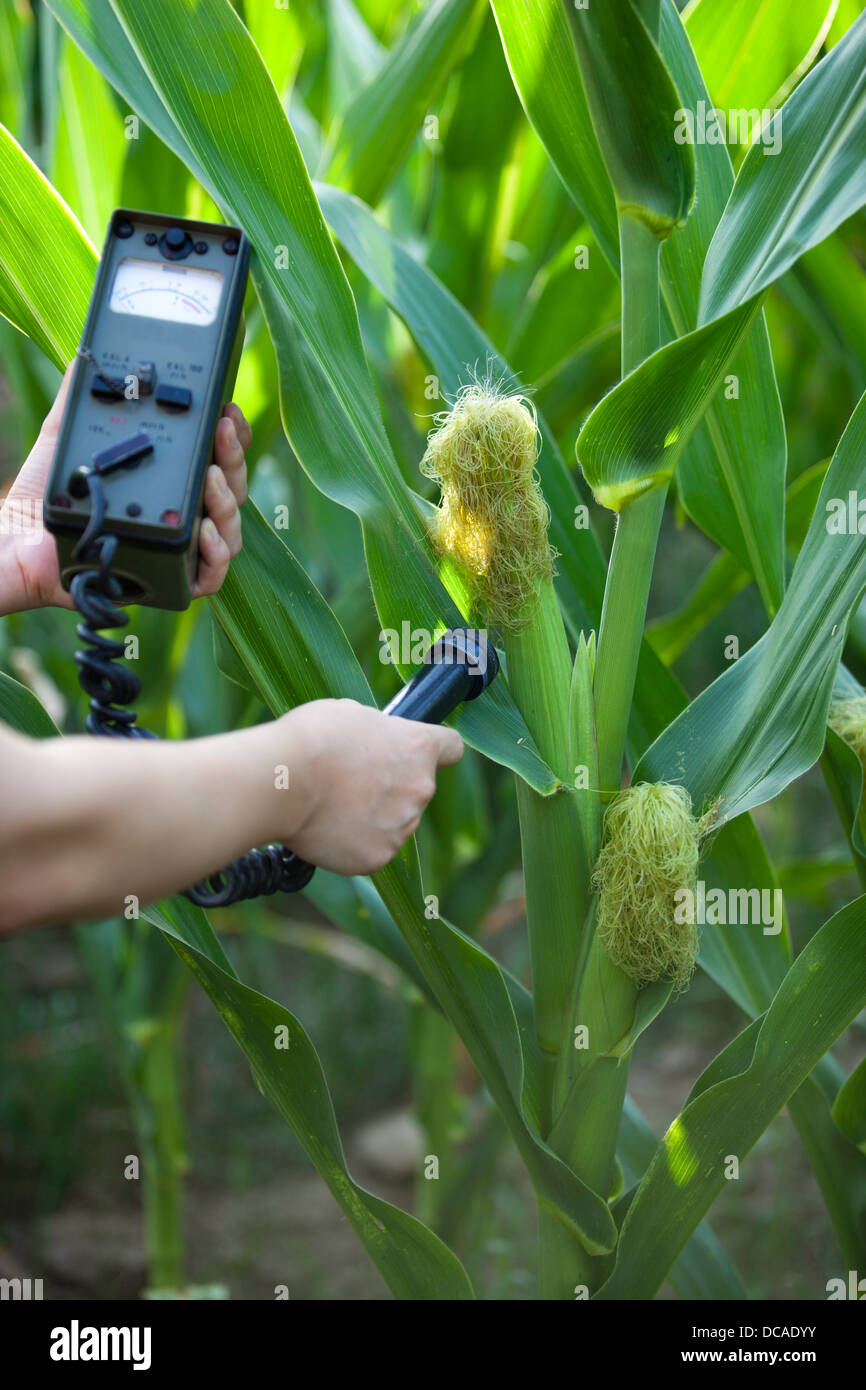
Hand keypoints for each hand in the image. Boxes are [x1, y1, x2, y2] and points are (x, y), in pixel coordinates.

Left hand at [0, 361, 250, 614]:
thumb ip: (84, 396)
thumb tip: (91, 356)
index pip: (218, 456)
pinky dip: (217, 553)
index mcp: (169, 479)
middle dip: (233, 458)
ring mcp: (180, 549)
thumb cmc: (44, 494)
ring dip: (227, 502)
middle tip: (221, 433)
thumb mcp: (67, 435)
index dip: (232, 434)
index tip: (228, 409)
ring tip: (209, 479)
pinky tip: (204, 531)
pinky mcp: (170, 580)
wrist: (18, 540)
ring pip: (231, 530)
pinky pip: (212, 575)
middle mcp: (182, 514)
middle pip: (233, 489)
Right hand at [277, 699, 464, 874]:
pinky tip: (325, 827)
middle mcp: (421, 790)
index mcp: (419, 748)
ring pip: (393, 823)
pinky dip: (351, 843)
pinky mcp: (377, 858)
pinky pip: (369, 849)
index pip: (451, 748)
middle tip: (349, 782)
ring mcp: (401, 828)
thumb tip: (372, 744)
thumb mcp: (350, 714)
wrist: (281, 784)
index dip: (435, 750)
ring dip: (372, 817)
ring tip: (330, 805)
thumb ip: (376, 734)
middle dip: (390, 788)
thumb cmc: (311, 740)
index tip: (417, 754)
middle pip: (415, 790)